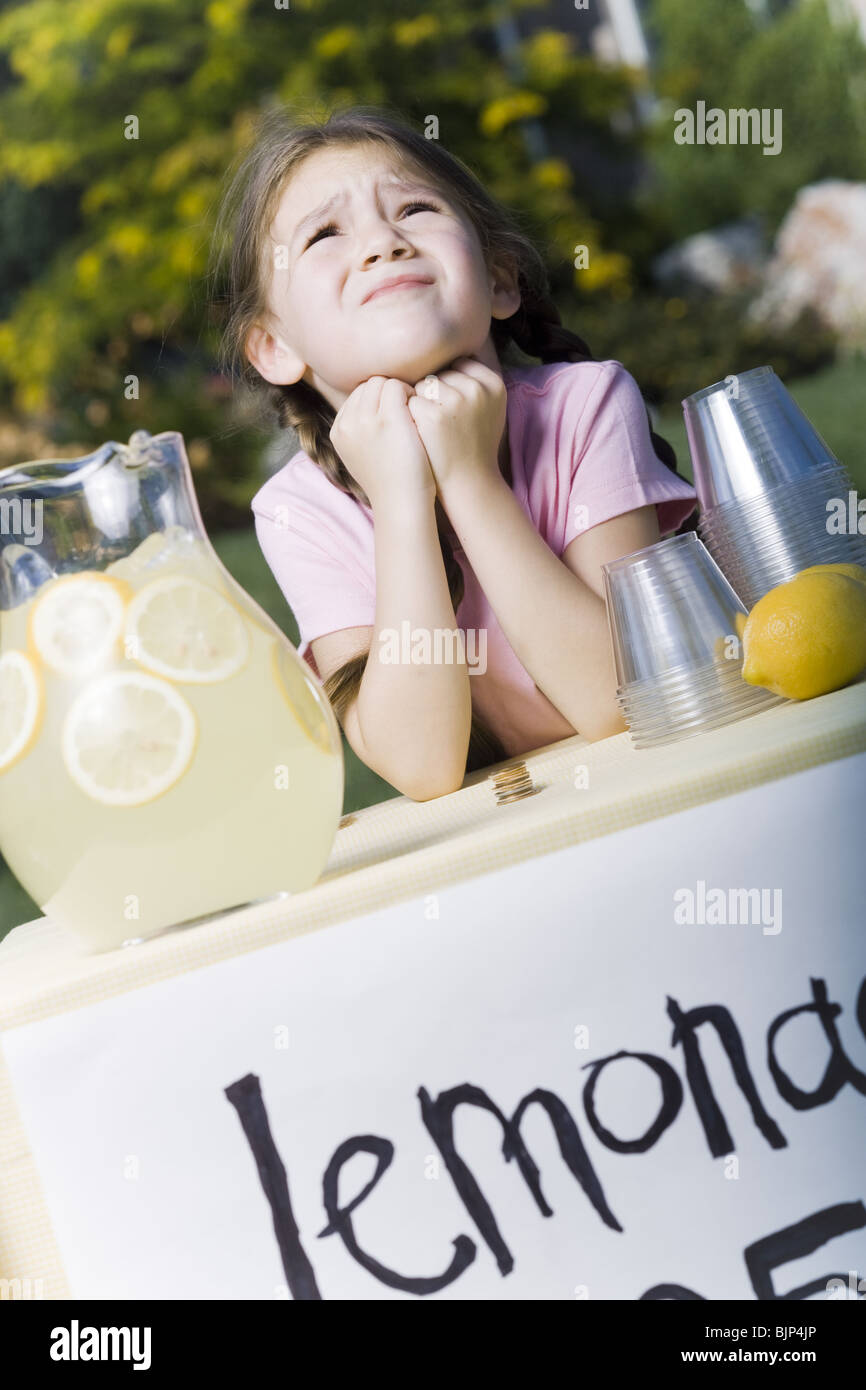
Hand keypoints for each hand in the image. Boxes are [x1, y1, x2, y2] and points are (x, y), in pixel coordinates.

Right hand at [329, 376, 435, 511]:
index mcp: (338, 432)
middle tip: (407, 410)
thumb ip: (360, 431)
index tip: (394, 415)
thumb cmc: (390, 482)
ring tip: (413, 410)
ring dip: (400, 390)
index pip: (356, 396)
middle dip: (388, 392)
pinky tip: (419, 411)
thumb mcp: (363, 456)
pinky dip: (411, 394)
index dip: (378, 400)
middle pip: (368, 385)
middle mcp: (348, 423)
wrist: (401, 503)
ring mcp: (366, 420)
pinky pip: (398, 387)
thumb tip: (370, 408)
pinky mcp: (388, 419)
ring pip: (382, 382)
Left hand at [406, 355, 506, 499]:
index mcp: (494, 385)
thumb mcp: (488, 410)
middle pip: (440, 373)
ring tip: (435, 430)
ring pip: (422, 385)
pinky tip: (423, 435)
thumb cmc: (474, 446)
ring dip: (421, 404)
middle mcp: (477, 389)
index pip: (459, 364)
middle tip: (447, 424)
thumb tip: (452, 355)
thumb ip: (476, 383)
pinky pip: (410, 400)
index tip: (455, 410)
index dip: (450, 386)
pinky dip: (410, 416)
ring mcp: (454, 401)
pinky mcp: (432, 415)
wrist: (469, 484)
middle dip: (436, 394)